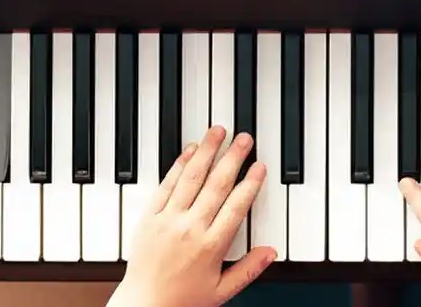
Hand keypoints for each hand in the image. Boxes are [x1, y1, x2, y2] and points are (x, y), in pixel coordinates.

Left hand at [108, 127, 275, 306]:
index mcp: (210, 247)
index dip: (250, 184)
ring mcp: (168, 221)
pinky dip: (179, 166)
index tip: (259, 166)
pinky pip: (166, 185)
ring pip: (191, 178)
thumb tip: (271, 252)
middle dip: (232, 158)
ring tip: (218, 132)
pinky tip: (190, 150)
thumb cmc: (182, 301)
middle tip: (245, 139)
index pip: (236, 207)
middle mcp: (189, 229)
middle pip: (216, 185)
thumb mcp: (222, 291)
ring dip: (206, 152)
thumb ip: (249, 269)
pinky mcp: (149, 217)